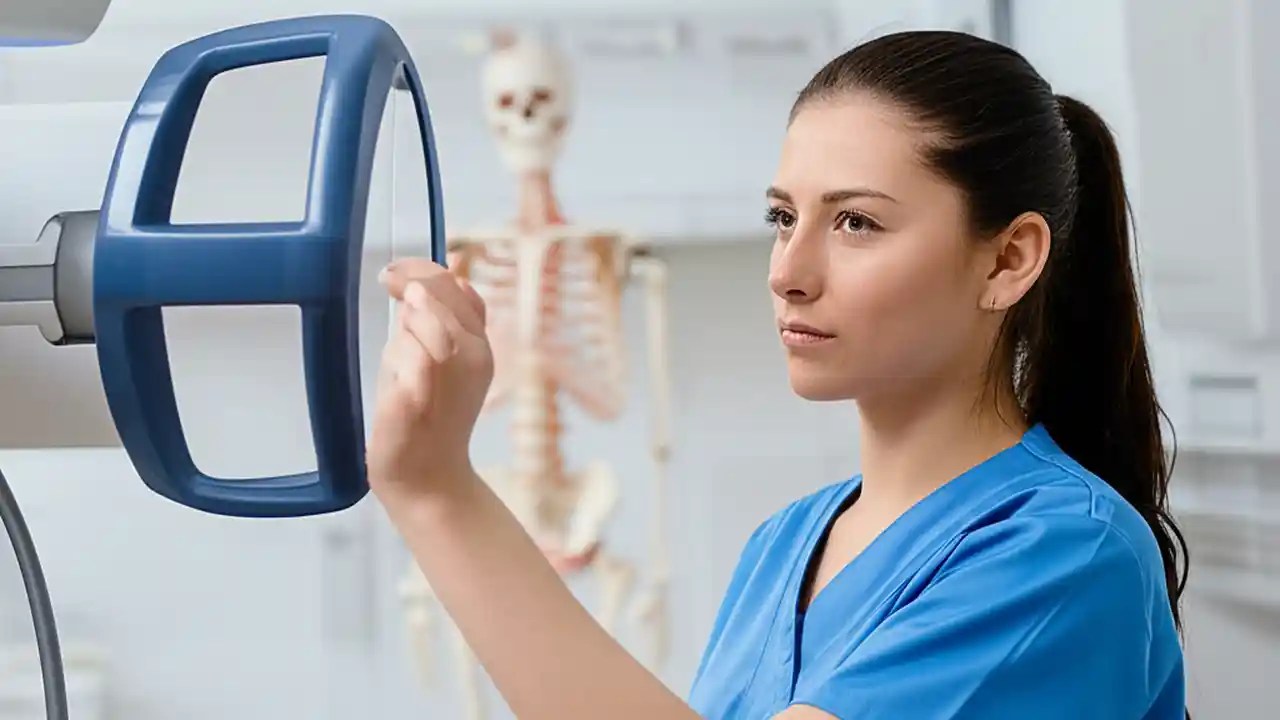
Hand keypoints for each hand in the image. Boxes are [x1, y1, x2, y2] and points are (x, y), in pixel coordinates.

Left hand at [367, 259, 493, 507]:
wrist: (428, 479)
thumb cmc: (425, 416)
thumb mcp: (430, 358)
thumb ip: (429, 323)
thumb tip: (418, 283)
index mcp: (478, 344)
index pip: (459, 288)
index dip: (426, 272)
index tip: (395, 276)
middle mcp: (474, 356)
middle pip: (444, 298)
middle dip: (414, 287)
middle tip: (388, 285)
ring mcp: (451, 380)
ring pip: (429, 325)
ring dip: (407, 329)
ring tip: (400, 364)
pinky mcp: (420, 402)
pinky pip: (413, 363)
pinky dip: (402, 363)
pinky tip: (399, 386)